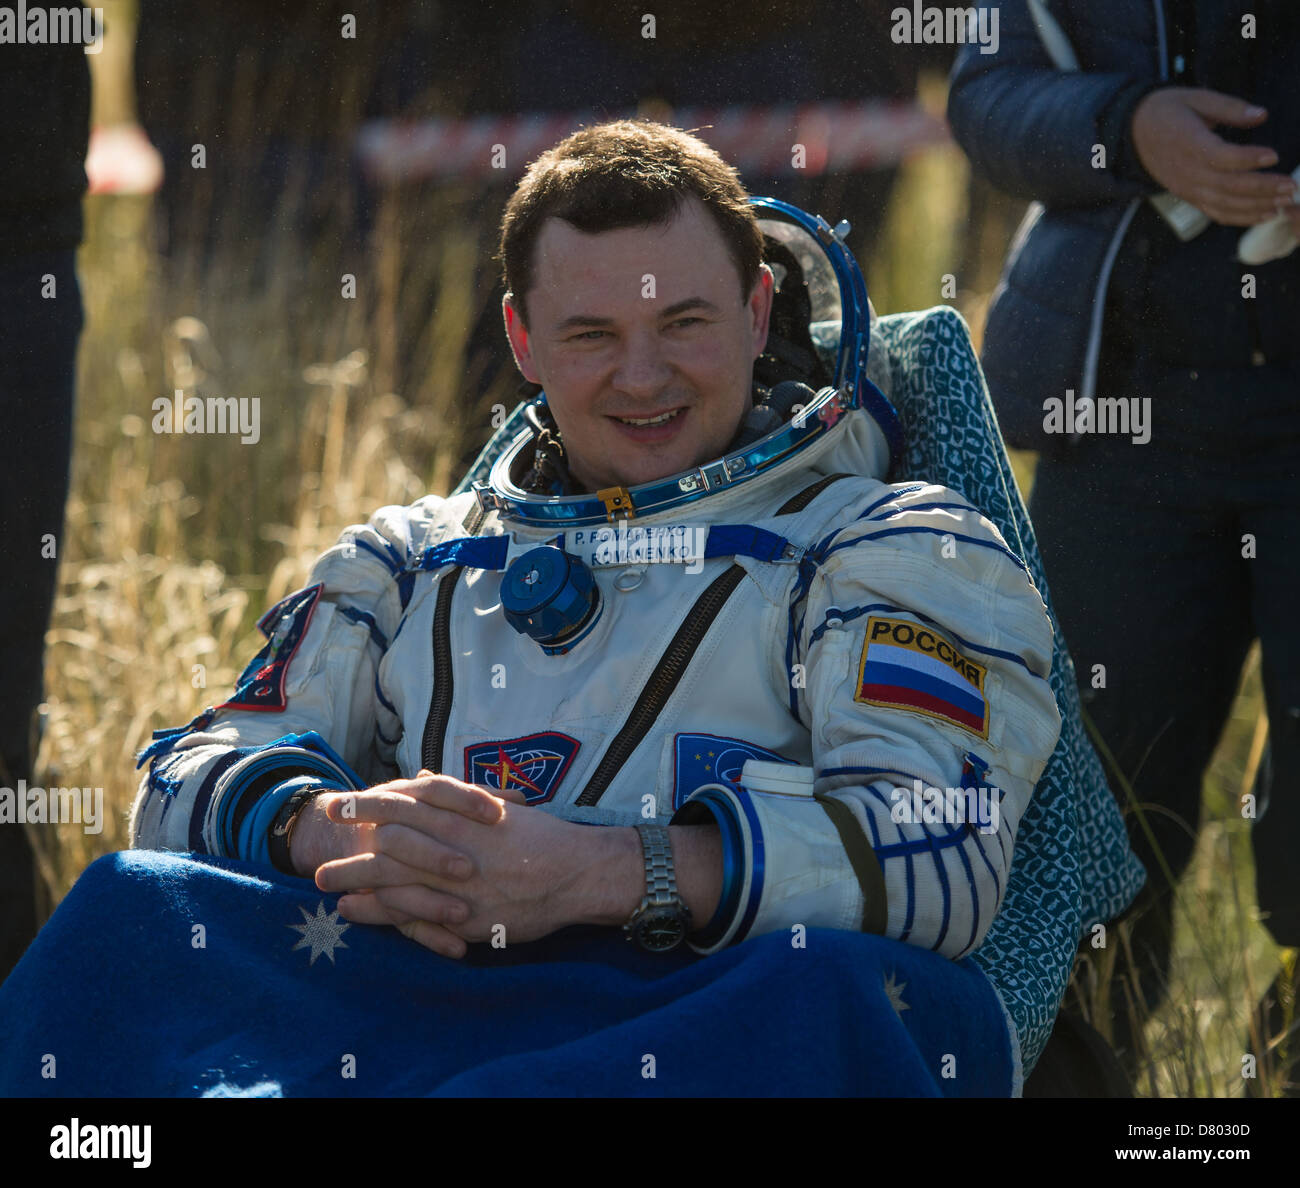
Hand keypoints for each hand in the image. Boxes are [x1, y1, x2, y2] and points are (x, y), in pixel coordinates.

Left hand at [316, 774, 603, 956]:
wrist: (577, 873)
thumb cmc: (542, 838)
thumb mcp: (501, 808)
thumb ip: (461, 796)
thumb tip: (427, 777)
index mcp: (463, 815)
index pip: (404, 803)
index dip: (367, 803)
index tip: (338, 802)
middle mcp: (454, 845)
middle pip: (389, 839)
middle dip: (351, 839)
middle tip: (317, 843)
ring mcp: (456, 882)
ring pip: (391, 877)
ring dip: (353, 877)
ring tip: (323, 880)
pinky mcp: (461, 915)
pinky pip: (409, 914)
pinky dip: (376, 911)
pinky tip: (353, 909)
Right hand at [1131, 88, 1297, 226]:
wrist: (1134, 135)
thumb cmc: (1168, 112)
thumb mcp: (1196, 98)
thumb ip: (1230, 108)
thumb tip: (1262, 115)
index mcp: (1189, 144)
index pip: (1221, 157)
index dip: (1248, 159)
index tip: (1274, 155)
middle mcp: (1188, 172)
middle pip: (1228, 186)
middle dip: (1262, 189)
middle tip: (1290, 187)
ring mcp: (1189, 188)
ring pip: (1225, 204)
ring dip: (1257, 207)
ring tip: (1284, 204)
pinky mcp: (1190, 197)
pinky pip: (1216, 213)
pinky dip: (1241, 217)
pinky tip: (1264, 214)